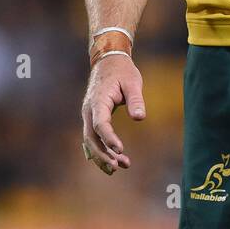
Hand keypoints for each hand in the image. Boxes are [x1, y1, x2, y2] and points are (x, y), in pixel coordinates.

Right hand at [81, 54, 146, 174]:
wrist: (108, 62)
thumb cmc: (122, 71)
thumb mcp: (133, 82)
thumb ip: (135, 100)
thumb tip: (140, 117)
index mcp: (98, 101)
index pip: (100, 124)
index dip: (109, 138)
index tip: (121, 150)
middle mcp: (89, 110)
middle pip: (91, 137)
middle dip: (102, 154)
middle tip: (118, 166)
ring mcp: (89, 115)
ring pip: (91, 140)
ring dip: (103, 155)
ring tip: (121, 167)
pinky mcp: (93, 118)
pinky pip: (94, 137)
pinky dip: (102, 149)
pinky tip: (115, 160)